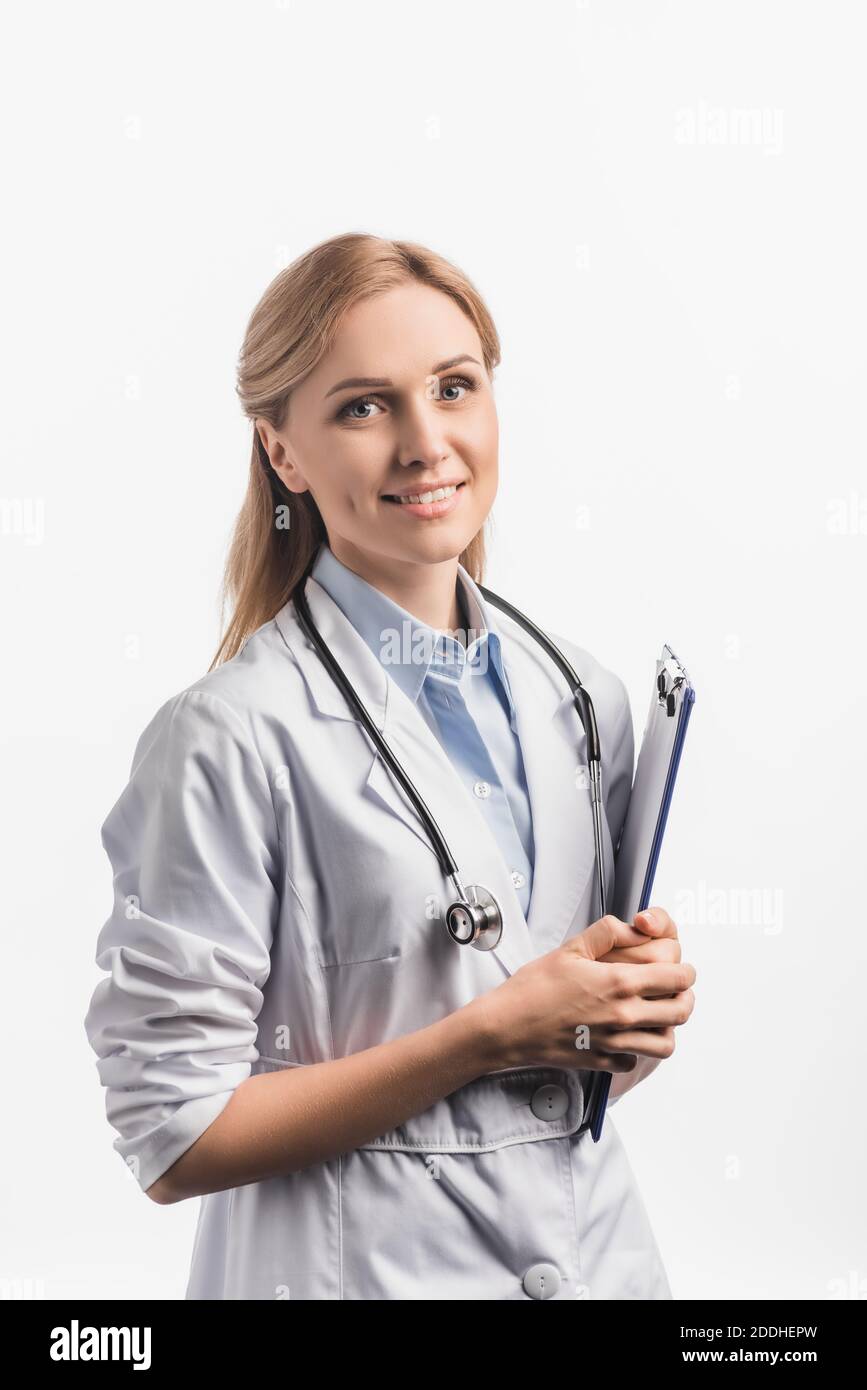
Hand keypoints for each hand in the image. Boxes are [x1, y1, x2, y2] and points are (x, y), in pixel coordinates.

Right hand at [475, 913, 695, 1073]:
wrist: (507, 1026)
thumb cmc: (534, 987)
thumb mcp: (570, 949)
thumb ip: (607, 932)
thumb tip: (635, 927)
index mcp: (619, 983)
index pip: (676, 978)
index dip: (686, 972)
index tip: (683, 969)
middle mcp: (623, 1015)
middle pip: (680, 1012)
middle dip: (685, 998)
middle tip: (678, 990)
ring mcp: (614, 1042)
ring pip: (665, 1043)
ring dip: (668, 1028)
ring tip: (658, 1016)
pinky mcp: (601, 1061)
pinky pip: (634, 1061)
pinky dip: (637, 1051)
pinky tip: (627, 1036)